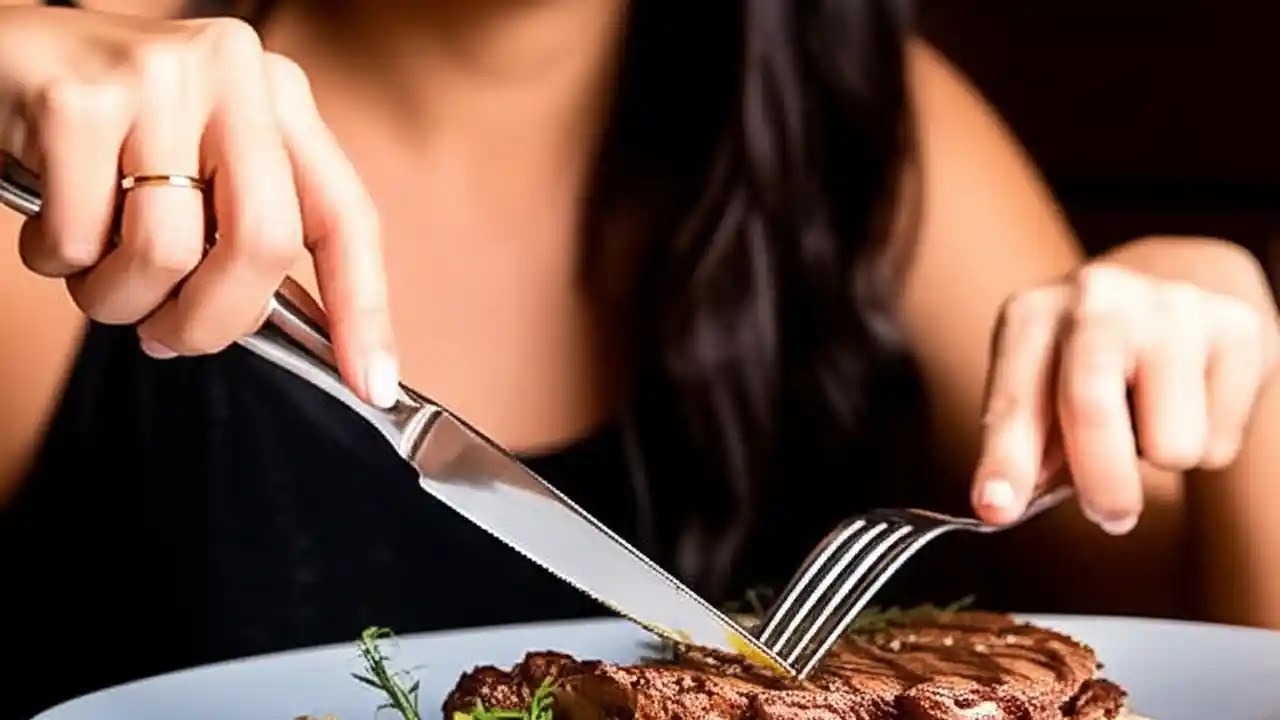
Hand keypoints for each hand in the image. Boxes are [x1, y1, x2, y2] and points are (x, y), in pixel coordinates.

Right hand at [0, 6, 397, 405]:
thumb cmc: (106, 131)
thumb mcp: (200, 165)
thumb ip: (246, 232)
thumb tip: (298, 333)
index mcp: (280, 98)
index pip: (347, 216)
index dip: (364, 310)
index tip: (372, 385)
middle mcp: (234, 74)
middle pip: (264, 244)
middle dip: (214, 322)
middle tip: (168, 338)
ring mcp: (159, 79)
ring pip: (168, 253)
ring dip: (119, 299)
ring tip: (94, 269)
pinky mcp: (78, 99)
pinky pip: (82, 241)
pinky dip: (57, 261)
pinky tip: (48, 225)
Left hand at [972, 262, 1278, 533]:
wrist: (1179, 291)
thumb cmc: (1093, 363)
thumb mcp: (1042, 390)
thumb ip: (1026, 447)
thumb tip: (1004, 505)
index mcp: (1031, 317)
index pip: (1015, 401)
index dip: (1006, 461)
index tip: (996, 508)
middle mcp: (1096, 298)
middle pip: (1091, 404)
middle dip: (1100, 481)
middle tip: (1110, 517)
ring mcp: (1170, 306)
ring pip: (1172, 443)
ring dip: (1161, 459)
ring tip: (1151, 425)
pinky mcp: (1235, 327)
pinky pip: (1219, 439)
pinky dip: (1205, 443)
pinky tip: (1192, 402)